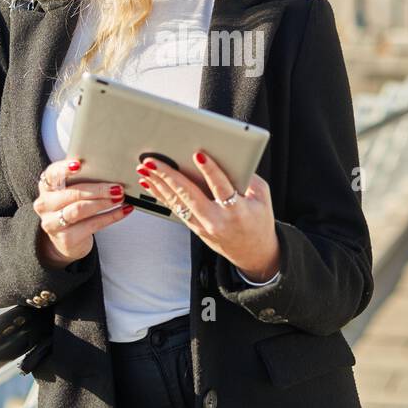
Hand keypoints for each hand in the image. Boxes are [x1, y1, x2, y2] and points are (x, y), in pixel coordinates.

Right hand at [33, 158, 132, 265]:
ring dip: (103, 203)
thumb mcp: (72, 192)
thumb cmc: (73, 208)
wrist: (67, 239)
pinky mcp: (66, 239)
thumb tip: (110, 170)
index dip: (64, 168)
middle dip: (97, 190)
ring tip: (120, 198)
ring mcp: (53, 223)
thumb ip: (83, 180)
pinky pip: (91, 225)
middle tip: (117, 187)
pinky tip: (123, 211)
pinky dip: (110, 217)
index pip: (52, 174)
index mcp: (46, 187)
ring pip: (79, 210)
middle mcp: (45, 204)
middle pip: (72, 194)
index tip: (79, 165)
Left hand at [135, 150, 280, 280]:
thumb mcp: (262, 197)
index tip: (198, 154)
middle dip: (169, 176)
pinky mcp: (195, 228)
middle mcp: (217, 220)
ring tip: (145, 169)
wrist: (253, 253)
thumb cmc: (258, 221)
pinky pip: (175, 209)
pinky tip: (151, 184)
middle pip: (189, 195)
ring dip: (158, 185)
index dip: (210, 170)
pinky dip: (162, 195)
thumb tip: (229, 156)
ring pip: (177, 203)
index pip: (221, 187)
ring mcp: (203, 226)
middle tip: (153, 161)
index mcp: (237, 211)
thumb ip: (248, 177)